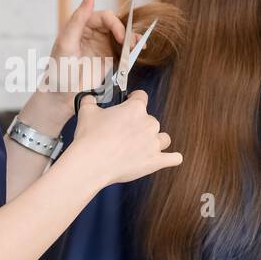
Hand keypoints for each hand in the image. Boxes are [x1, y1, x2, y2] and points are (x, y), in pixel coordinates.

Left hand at [37, 0, 141, 119]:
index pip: (104, 17)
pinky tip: (138, 51)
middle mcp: (93, 33)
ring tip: (136, 48)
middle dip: (126, 32)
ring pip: (122, 37)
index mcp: (81, 25)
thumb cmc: (60, 69)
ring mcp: (101, 46)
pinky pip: (123, 51)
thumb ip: (79, 17)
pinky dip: (132, 50)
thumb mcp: (67, 42)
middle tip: (129, 45)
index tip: (121, 38)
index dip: (116, 24)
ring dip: (131, 40)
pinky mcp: (108, 60)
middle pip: (116, 25)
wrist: (62, 95)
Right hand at [67, 89, 181, 186]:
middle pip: (151, 120)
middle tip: (126, 134)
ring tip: (143, 146)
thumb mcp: (86, 112)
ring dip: (156, 140)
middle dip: (140, 126)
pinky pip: (174, 158)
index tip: (130, 101)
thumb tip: (88, 98)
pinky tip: (170, 157)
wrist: (92, 162)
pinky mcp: (156, 161)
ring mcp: (154, 143)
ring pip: (164, 138)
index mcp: (135, 108)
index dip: (134, 98)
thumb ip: (89, 101)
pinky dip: (172, 158)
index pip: (141, 96)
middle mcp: (149, 123)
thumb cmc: (90, 137)